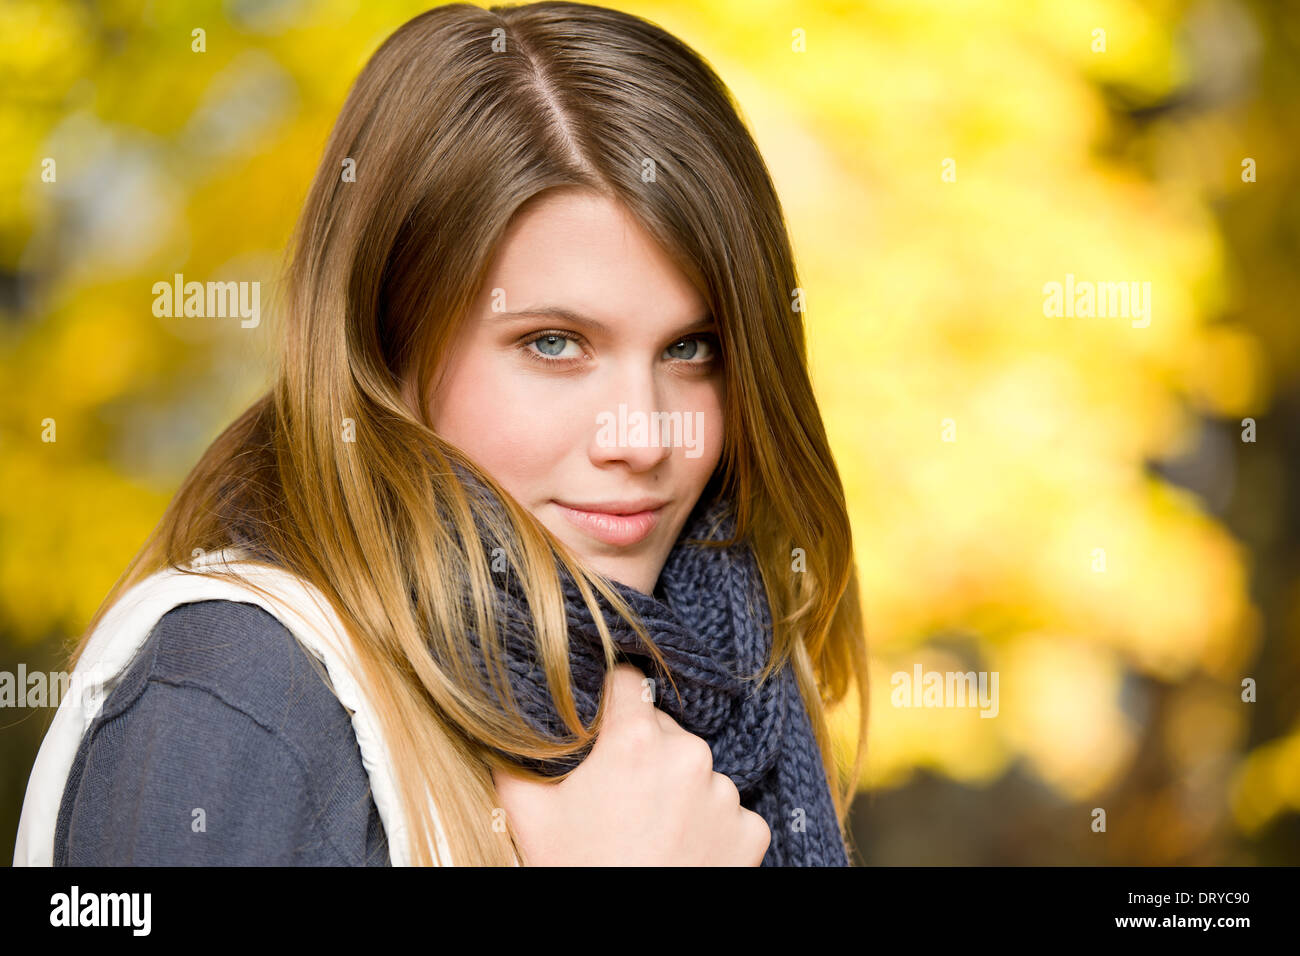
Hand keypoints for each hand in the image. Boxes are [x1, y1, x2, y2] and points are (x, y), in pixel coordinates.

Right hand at [492, 663, 769, 864]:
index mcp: (636, 741)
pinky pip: (728, 812)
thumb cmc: (574, 874)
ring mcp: (725, 795)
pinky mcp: (751, 831)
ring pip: (696, 771)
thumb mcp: (527, 816)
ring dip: (676, 790)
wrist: (624, 945)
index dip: (611, 700)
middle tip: (617, 797)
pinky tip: (678, 851)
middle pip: (663, 730)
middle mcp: (689, 756)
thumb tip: (503, 728)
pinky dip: (708, 827)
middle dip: (642, 754)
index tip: (602, 721)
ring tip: (647, 832)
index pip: (629, 683)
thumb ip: (514, 760)